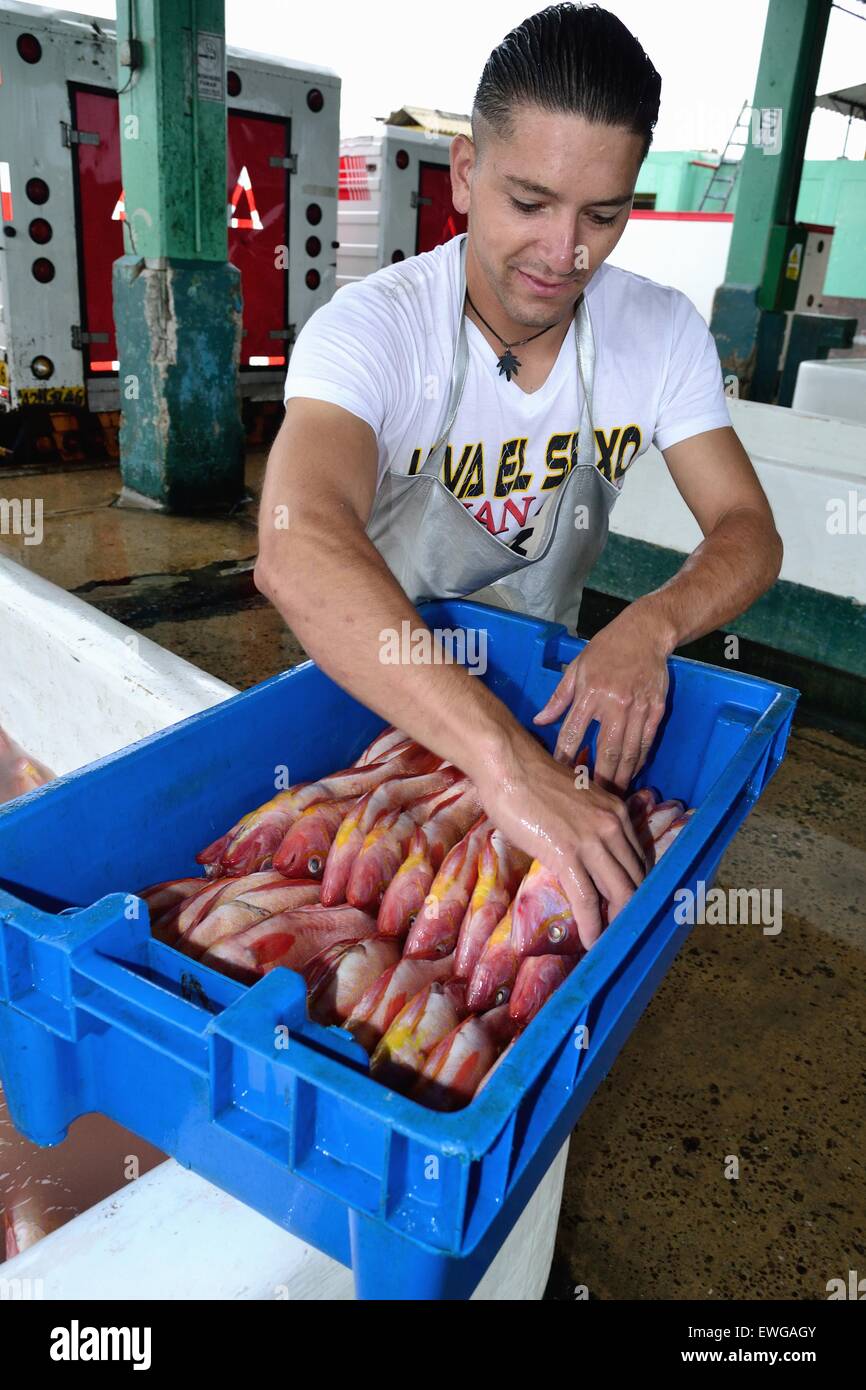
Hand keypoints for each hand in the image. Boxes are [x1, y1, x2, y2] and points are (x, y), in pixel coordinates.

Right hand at [472, 733, 645, 949]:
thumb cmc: (531, 780)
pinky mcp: (567, 854)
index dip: (637, 885)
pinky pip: (587, 898)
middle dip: (633, 909)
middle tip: (626, 930)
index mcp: (616, 812)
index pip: (639, 858)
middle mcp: (613, 826)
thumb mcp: (575, 800)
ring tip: (614, 943)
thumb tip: (581, 850)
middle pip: (635, 878)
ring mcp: (592, 841)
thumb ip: (585, 824)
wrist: (509, 764)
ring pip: (619, 892)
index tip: (630, 904)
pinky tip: (592, 941)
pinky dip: (592, 924)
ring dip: (617, 922)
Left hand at [533, 605, 670, 792]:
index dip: (566, 758)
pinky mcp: (656, 710)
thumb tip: (540, 722)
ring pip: (629, 752)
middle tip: (593, 800)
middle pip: (606, 751)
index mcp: (590, 694)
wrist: (644, 633)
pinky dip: (639, 761)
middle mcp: (615, 704)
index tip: (560, 777)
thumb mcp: (576, 668)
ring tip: (613, 796)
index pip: (574, 734)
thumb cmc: (605, 649)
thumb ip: (559, 698)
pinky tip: (632, 773)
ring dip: (621, 777)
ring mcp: (638, 709)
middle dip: (599, 779)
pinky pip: (647, 743)